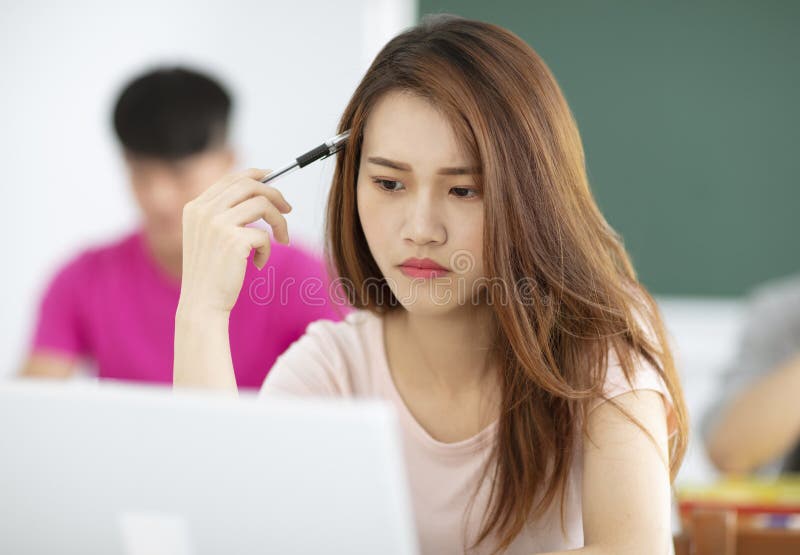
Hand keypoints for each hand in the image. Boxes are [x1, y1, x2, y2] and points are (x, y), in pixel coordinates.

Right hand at [178, 168, 291, 314]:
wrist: (201, 304)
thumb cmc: (211, 274)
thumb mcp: (209, 238)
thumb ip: (225, 214)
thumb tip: (261, 194)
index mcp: (195, 207)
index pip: (230, 179)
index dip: (255, 175)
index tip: (272, 178)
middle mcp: (203, 211)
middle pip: (249, 185)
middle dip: (275, 194)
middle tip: (288, 210)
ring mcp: (216, 224)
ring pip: (262, 204)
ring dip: (279, 222)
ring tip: (281, 240)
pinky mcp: (233, 240)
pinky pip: (265, 235)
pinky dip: (267, 249)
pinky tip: (258, 264)